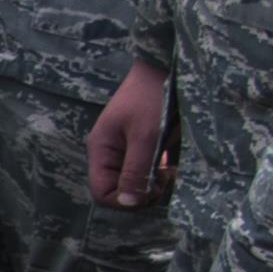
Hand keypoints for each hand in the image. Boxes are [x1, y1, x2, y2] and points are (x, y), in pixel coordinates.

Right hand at [86, 63, 173, 210]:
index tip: (151, 190)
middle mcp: (109, 153)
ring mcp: (125, 150)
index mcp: (101, 150)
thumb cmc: (152, 98)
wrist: (166, 68)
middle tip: (165, 179)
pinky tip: (171, 162)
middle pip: (119, 190)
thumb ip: (135, 171)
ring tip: (171, 168)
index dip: (124, 200)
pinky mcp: (140, 146)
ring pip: (134, 182)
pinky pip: (145, 170)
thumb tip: (127, 203)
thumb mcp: (145, 137)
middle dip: (142, 191)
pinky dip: (159, 172)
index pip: (102, 192)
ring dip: (153, 182)